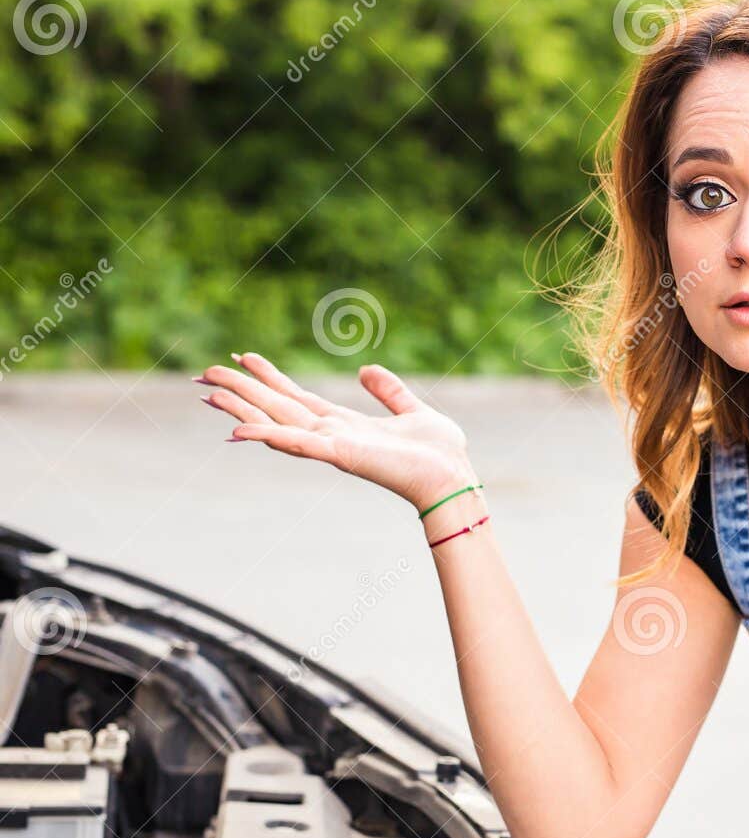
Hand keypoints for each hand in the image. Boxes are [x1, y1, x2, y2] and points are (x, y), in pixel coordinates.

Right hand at [196, 352, 477, 512]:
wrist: (453, 478)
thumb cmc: (439, 454)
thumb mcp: (412, 409)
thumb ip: (389, 391)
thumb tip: (366, 370)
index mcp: (346, 425)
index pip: (297, 398)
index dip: (270, 378)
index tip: (242, 359)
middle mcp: (332, 436)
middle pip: (277, 409)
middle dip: (243, 391)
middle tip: (206, 372)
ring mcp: (333, 447)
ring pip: (277, 423)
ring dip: (244, 409)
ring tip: (211, 392)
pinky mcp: (342, 456)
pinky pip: (299, 444)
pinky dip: (270, 437)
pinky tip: (240, 430)